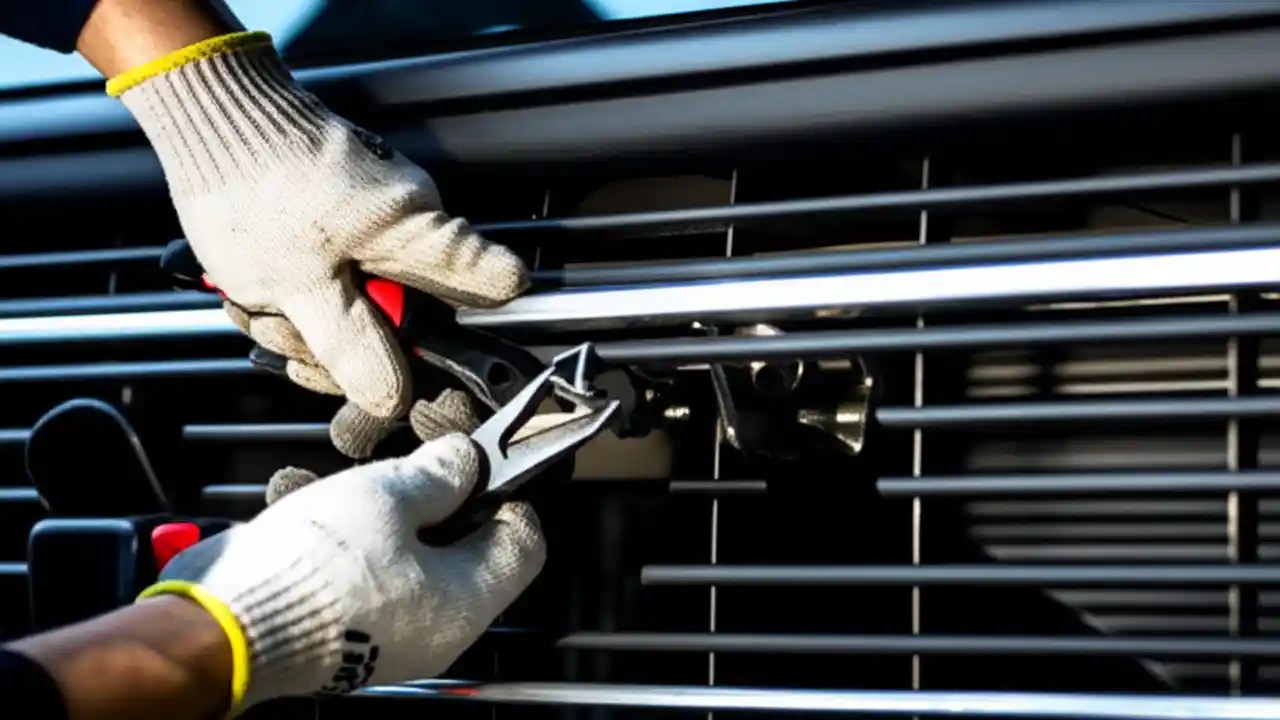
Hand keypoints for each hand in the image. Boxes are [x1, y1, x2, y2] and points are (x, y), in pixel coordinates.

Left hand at [112, 31, 526, 417]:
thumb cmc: (252, 183)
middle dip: (345, 342)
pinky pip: (333, 278)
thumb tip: (391, 395)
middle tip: (295, 334)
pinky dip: (295, 293)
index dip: (462, 336)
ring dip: (306, 320)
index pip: (493, 286)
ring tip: (262, 300)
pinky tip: (260, 287)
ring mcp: (376, 219)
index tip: (411, 368)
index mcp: (419, 233)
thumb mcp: (297, 287)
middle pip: (407, 317)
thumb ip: (351, 346)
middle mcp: (410, 222)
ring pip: (360, 302)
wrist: (209, 114)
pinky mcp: (341, 216)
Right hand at [154, 432, 544, 708]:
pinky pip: (363, 576)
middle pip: (464, 550)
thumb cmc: (314, 570)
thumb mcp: (387, 495)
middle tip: (415, 464)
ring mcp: (389, 635)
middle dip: (438, 498)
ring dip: (383, 513)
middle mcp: (436, 629)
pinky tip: (315, 508)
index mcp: (466, 600)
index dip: (510, 494)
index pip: (525, 544)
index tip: (485, 464)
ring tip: (353, 484)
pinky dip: (345, 539)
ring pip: (406, 558)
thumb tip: (465, 459)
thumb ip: (437, 474)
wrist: (226, 625)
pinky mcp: (345, 632)